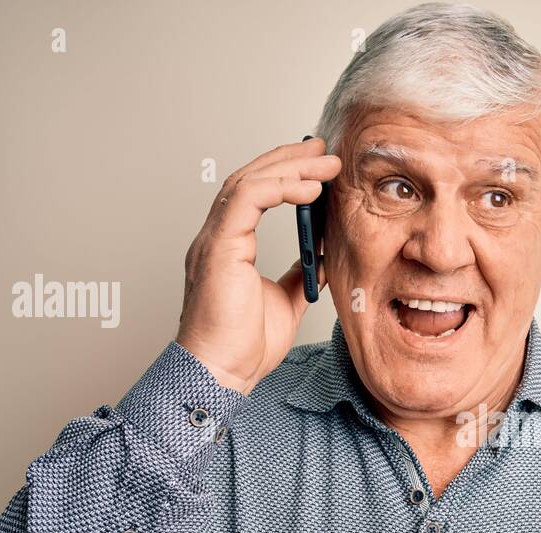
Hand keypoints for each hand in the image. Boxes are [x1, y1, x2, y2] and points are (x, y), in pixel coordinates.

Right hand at [175, 139, 341, 394]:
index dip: (286, 174)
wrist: (222, 373)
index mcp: (229, 247)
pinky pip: (247, 199)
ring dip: (290, 168)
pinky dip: (279, 188)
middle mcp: (217, 237)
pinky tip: (309, 189)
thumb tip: (322, 251)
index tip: (320, 167)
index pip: (255, 194)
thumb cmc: (244, 347)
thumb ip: (300, 272)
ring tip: (326, 164)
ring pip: (248, 182)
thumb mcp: (287, 300)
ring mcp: (214, 240)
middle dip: (290, 159)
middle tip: (325, 150)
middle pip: (251, 179)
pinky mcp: (218, 247)